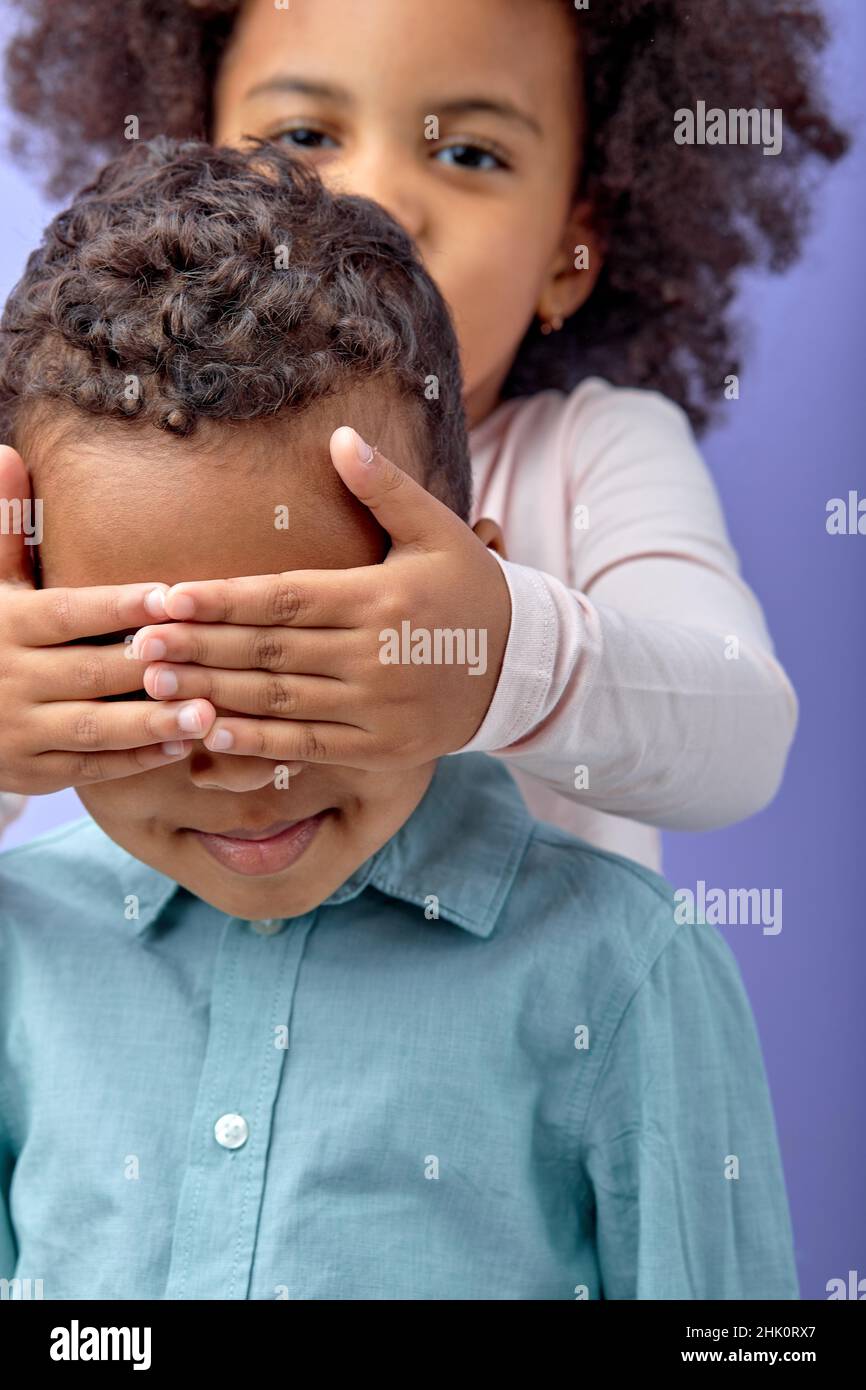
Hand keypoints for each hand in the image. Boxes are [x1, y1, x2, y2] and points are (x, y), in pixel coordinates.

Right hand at [0, 445, 216, 792]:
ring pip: (95, 728)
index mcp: (7, 626)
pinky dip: (137, 759)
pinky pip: (93, 767)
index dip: (119, 604)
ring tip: (208, 712)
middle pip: (89, 672)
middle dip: (149, 668)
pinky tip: (184, 745)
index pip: (69, 613)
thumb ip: (4, 526)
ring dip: (153, 722)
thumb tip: (8, 452)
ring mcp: (22, 731)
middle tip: (206, 657)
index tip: (171, 594)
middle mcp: (12, 679)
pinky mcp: (35, 771)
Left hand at [131, 427, 510, 769]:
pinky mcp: (378, 749)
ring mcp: (376, 708)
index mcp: (379, 599)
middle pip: (270, 651)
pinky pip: (306, 747)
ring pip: (279, 702)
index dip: (224, 600)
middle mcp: (374, 656)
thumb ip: (386, 488)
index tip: (167, 597)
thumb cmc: (471, 591)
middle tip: (136, 644)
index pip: (286, 598)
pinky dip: (256, 744)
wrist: (521, 668)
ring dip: (213, 694)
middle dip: (199, 648)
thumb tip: (340, 435)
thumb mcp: (439, 531)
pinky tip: (209, 733)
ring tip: (155, 686)